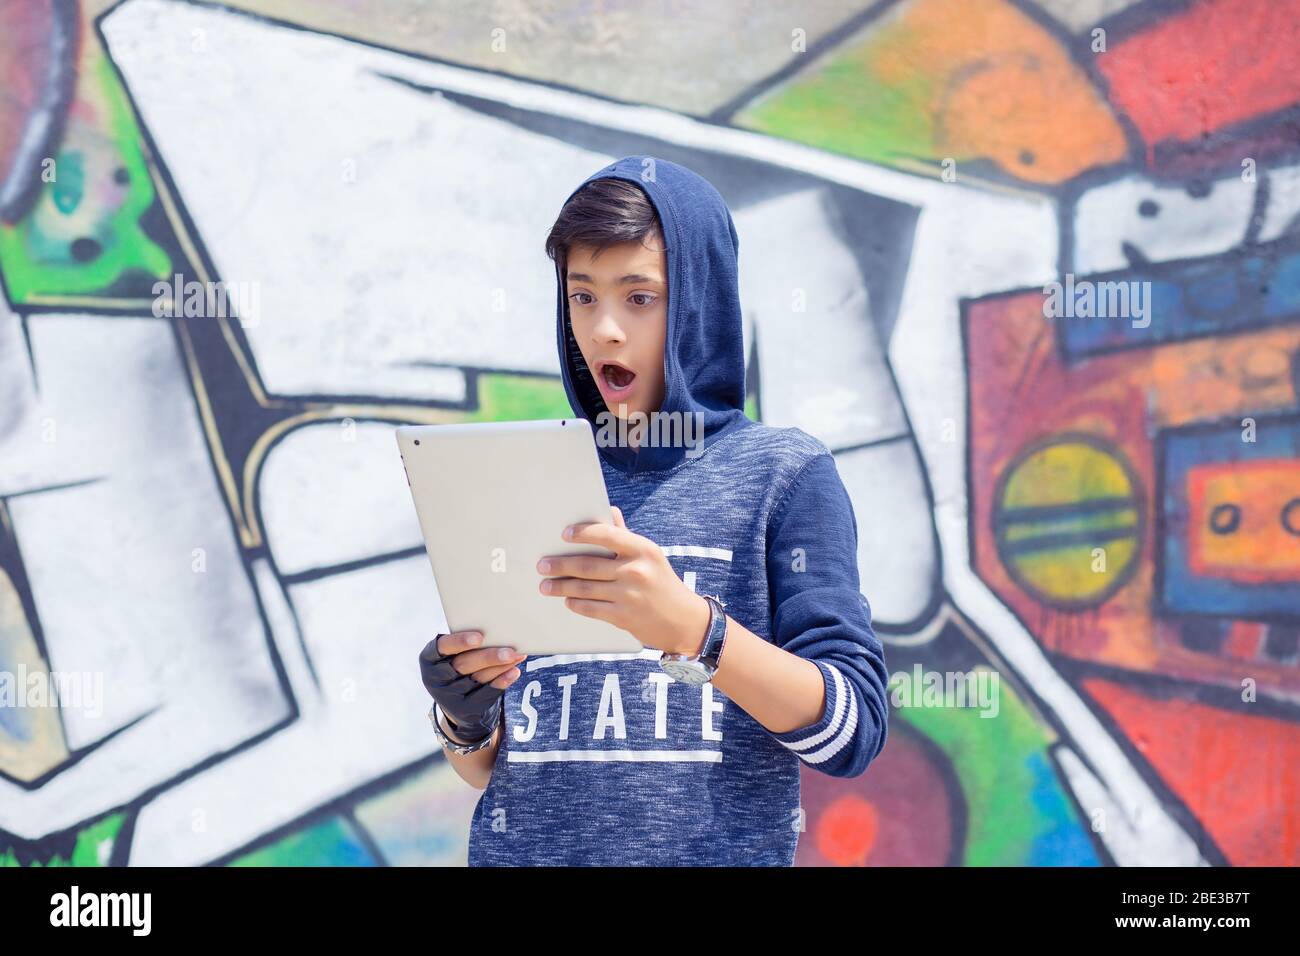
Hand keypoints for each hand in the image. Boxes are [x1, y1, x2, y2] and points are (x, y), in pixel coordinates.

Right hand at [417, 630, 526, 741]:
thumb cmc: (458, 663)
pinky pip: (487, 693)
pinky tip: (514, 671)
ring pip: (478, 678)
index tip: (479, 637)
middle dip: (488, 657)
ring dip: (500, 667)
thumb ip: (467, 644)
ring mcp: (449, 696)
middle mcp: (436, 678)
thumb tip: (498, 631)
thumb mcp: (454, 654)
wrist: (456, 701)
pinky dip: (502, 681)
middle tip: (510, 651)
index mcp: (430, 658)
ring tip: (517, 655)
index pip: (442, 647)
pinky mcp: (465, 709)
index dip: (459, 642)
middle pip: (463, 665)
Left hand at [537, 506, 711, 656]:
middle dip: (560, 565)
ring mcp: (629, 595)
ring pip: (584, 588)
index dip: (582, 533)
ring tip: (546, 585)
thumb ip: (626, 537)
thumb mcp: (651, 556)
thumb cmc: (662, 582)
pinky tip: (567, 600)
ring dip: (560, 586)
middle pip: (587, 565)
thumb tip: (609, 512)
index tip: (563, 534)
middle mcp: (635, 570)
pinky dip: (575, 603)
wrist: (684, 621)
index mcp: (642, 549)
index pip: (607, 534)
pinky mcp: (623, 617)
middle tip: (542, 565)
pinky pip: (591, 608)